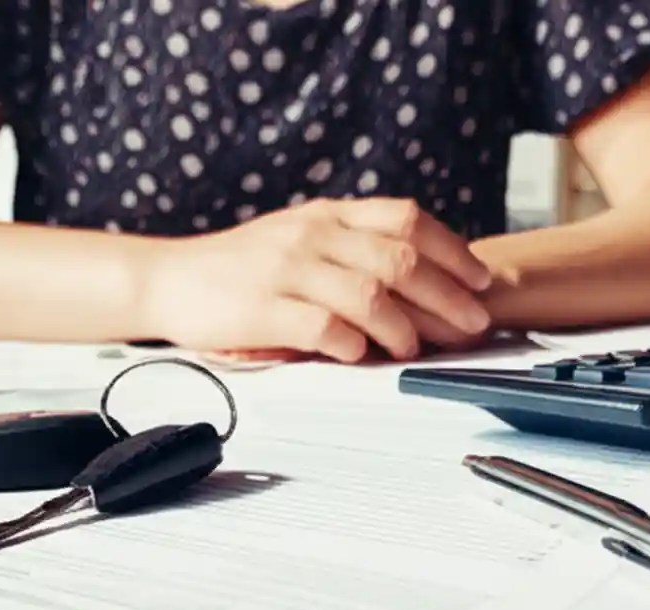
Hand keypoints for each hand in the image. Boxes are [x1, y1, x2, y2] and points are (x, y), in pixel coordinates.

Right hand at [144, 198, 491, 362]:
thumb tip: (422, 280)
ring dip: (404, 329)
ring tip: (412, 350)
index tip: (480, 281)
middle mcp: (313, 235)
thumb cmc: (240, 267)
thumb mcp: (299, 236)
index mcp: (327, 214)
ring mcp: (288, 270)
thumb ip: (352, 247)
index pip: (406, 219)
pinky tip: (359, 355)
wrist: (169, 280)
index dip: (453, 251)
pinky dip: (353, 345)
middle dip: (447, 297)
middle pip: (400, 260)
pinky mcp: (264, 309)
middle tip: (470, 326)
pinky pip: (326, 327)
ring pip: (371, 296)